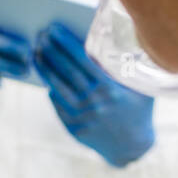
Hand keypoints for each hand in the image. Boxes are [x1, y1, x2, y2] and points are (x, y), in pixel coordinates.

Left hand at [33, 21, 154, 165]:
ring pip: (57, 89)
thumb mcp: (141, 86)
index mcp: (109, 89)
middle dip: (51, 51)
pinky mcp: (74, 129)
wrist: (133, 147)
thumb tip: (115, 38)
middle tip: (40, 35)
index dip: (65, 43)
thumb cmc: (139, 110)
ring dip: (45, 69)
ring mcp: (82, 118)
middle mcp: (93, 103)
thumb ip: (129, 65)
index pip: (81, 60)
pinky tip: (46, 78)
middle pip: (66, 72)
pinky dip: (51, 91)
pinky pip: (58, 106)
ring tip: (36, 53)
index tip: (54, 29)